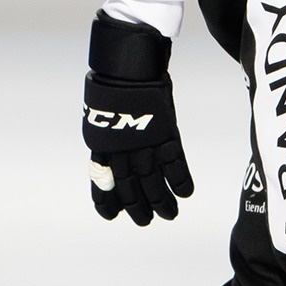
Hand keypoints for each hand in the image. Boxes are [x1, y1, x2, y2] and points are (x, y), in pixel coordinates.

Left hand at [82, 11, 193, 224]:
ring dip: (162, 202)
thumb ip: (107, 139)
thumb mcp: (103, 115)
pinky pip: (175, 165)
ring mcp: (144, 144)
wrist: (128, 64)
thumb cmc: (114, 85)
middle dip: (138, 207)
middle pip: (130, 187)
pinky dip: (181, 182)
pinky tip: (184, 195)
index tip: (110, 215)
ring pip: (153, 183)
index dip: (106, 200)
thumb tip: (108, 159)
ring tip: (168, 215)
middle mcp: (122, 149)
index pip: (102, 180)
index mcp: (101, 144)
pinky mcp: (165, 135)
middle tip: (146, 221)